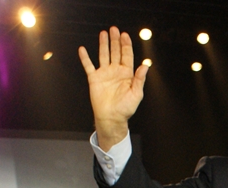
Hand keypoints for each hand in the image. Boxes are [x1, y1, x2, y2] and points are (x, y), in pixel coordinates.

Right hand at [78, 27, 148, 149]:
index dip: (126, 45)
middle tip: (114, 29)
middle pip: (115, 52)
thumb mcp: (136, 94)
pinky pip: (88, 66)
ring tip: (103, 33)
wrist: (111, 118)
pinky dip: (85, 58)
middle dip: (115, 41)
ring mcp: (104, 74)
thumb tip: (145, 66)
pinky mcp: (94, 79)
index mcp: (126, 74)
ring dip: (103, 44)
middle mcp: (115, 71)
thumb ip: (139, 79)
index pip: (127, 55)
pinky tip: (82, 49)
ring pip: (103, 55)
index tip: (125, 35)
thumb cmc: (125, 108)